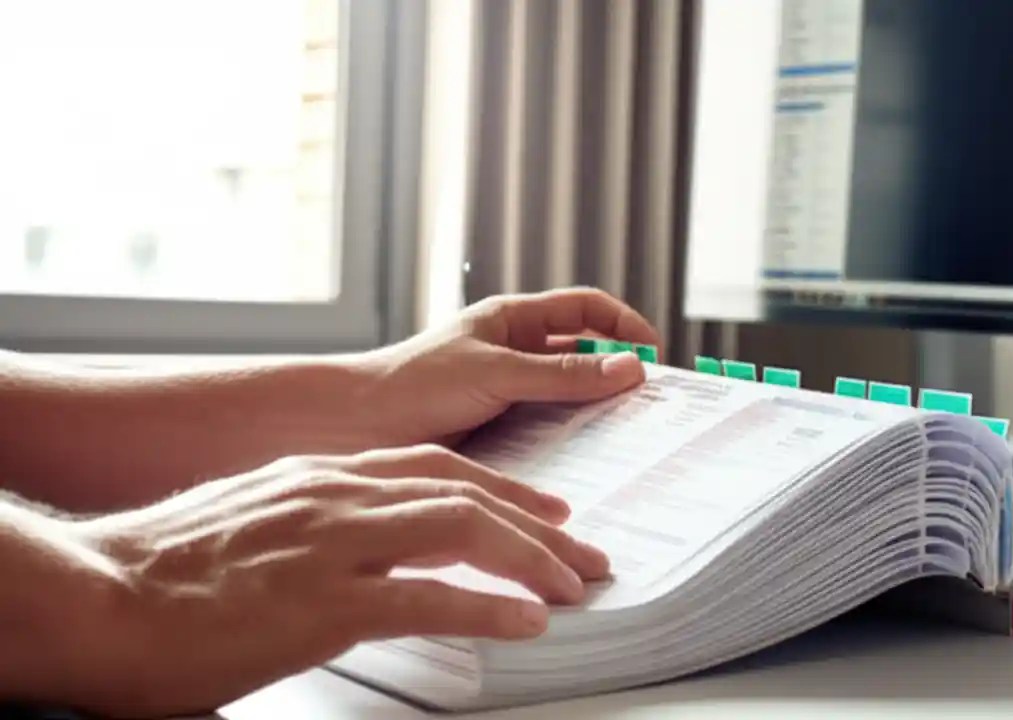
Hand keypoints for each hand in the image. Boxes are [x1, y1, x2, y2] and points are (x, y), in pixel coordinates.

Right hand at [23, 445, 606, 716]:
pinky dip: (487, 609)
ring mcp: (334, 545)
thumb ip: (311, 518)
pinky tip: (526, 624)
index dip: (504, 486)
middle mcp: (339, 495)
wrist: (97, 596)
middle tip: (585, 554)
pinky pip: (429, 599)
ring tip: (573, 587)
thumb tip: (350, 542)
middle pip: (467, 492)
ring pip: (463, 531)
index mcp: (323, 476)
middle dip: (538, 525)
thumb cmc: (163, 568)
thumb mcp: (252, 517)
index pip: (437, 466)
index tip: (547, 508)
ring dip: (531, 560)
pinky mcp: (323, 603)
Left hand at [354, 287, 660, 447]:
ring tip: (627, 441)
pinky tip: (586, 467)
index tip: (654, 355)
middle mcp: (515, 353)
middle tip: (651, 406)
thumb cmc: (414, 382)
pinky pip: (546, 435)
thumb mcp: (497, 372)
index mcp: (513, 320)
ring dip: (595, 417)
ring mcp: (508, 394)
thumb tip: (630, 367)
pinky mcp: (499, 433)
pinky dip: (569, 446)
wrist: (356, 428)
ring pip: (568, 401)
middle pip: (585, 357)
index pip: (586, 309)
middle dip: (617, 377)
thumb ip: (563, 373)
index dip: (623, 325)